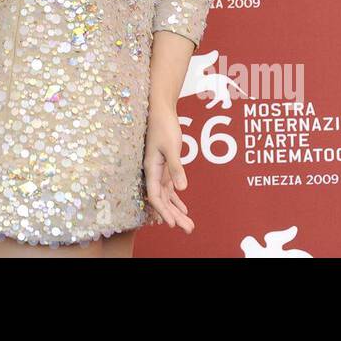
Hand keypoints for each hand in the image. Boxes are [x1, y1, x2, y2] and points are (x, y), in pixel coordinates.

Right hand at [143, 109, 194, 233]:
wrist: (160, 110)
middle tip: (189, 230)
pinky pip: (169, 188)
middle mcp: (153, 172)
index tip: (173, 224)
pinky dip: (176, 199)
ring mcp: (159, 171)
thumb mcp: (172, 147)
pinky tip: (184, 209)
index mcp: (151, 168)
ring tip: (189, 225)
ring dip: (177, 211)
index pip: (155, 195)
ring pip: (167, 196)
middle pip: (162, 200)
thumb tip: (182, 189)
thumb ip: (176, 168)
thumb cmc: (164, 126)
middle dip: (174, 216)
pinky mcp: (165, 167)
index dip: (163, 211)